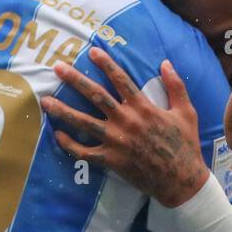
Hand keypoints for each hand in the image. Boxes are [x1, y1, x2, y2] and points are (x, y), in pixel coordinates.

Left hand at [42, 47, 210, 207]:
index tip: (92, 51)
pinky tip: (57, 135)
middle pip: (96, 96)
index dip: (106, 64)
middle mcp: (126, 121)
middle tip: (57, 68)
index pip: (121, 79)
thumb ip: (176, 86)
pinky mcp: (111, 160)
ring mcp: (116, 142)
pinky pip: (84, 152)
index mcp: (144, 108)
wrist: (181, 179)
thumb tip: (165, 63)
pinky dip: (69, 145)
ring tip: (45, 101)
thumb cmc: (185, 144)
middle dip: (75, 80)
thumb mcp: (186, 111)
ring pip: (83, 123)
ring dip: (63, 111)